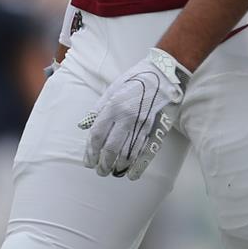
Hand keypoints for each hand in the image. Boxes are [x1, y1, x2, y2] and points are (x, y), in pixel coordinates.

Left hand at [80, 48, 189, 179]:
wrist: (164, 74)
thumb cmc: (136, 79)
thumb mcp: (112, 89)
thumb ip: (98, 109)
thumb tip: (83, 125)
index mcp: (113, 106)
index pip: (97, 135)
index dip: (91, 151)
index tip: (88, 162)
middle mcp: (127, 117)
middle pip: (111, 148)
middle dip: (103, 163)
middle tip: (100, 171)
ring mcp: (143, 124)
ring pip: (128, 153)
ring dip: (118, 166)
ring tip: (112, 172)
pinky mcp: (156, 128)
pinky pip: (146, 151)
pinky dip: (138, 166)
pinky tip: (131, 174)